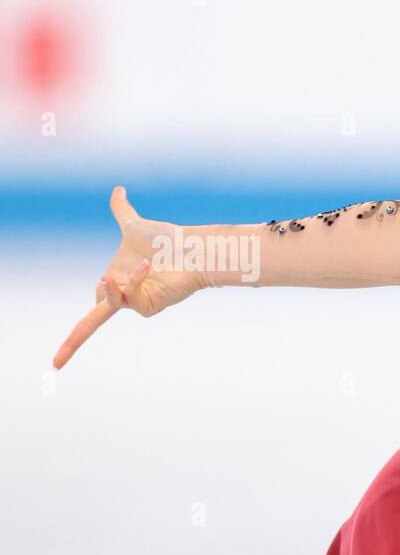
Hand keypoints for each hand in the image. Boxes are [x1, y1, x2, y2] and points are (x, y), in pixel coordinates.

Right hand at [52, 186, 203, 369]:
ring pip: (109, 302)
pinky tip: (144, 267)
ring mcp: (138, 303)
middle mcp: (125, 298)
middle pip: (96, 311)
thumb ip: (121, 210)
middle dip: (101, 293)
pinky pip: (131, 298)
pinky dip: (132, 281)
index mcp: (116, 285)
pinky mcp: (151, 305)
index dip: (73, 342)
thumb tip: (118, 188)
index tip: (54, 366)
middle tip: (110, 277)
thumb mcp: (134, 224)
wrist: (190, 246)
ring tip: (115, 274)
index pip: (90, 315)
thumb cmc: (167, 240)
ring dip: (111, 288)